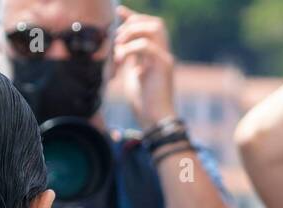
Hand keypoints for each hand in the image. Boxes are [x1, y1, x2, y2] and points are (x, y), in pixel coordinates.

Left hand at [114, 5, 176, 128]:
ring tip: (119, 48)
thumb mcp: (132, 73)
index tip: (119, 12)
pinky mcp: (163, 66)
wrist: (153, 119)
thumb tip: (119, 44)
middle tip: (118, 40)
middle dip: (133, 23)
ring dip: (132, 33)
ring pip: (154, 28)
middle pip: (155, 22)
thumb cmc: (143, 101)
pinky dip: (129, 48)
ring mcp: (165, 59)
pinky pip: (146, 45)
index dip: (133, 16)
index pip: (149, 26)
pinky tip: (121, 60)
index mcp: (156, 55)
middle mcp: (163, 54)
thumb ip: (129, 57)